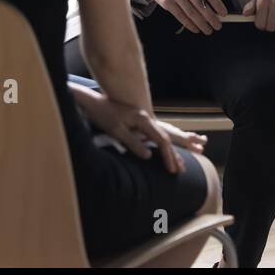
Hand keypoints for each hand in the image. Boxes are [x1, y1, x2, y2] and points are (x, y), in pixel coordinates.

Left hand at [69, 86, 204, 172]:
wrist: (95, 104)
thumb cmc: (104, 117)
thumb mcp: (117, 131)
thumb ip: (133, 143)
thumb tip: (148, 156)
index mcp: (143, 120)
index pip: (161, 140)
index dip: (168, 155)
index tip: (171, 169)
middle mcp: (146, 118)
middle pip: (164, 138)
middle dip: (172, 155)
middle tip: (179, 170)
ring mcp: (143, 119)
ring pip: (161, 136)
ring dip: (168, 151)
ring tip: (176, 164)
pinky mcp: (138, 122)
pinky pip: (154, 136)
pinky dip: (160, 146)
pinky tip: (162, 153)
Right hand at [144, 0, 226, 33]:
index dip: (217, 4)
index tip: (223, 14)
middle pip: (200, 5)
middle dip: (211, 18)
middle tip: (217, 26)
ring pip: (191, 13)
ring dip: (201, 24)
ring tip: (208, 30)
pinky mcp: (167, 2)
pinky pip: (180, 16)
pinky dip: (189, 24)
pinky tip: (195, 29)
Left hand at [242, 0, 274, 33]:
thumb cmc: (271, 0)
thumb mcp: (258, 1)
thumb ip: (249, 7)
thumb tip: (245, 14)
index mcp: (264, 0)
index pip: (260, 24)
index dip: (261, 25)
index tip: (264, 21)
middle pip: (270, 28)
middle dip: (271, 27)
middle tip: (273, 20)